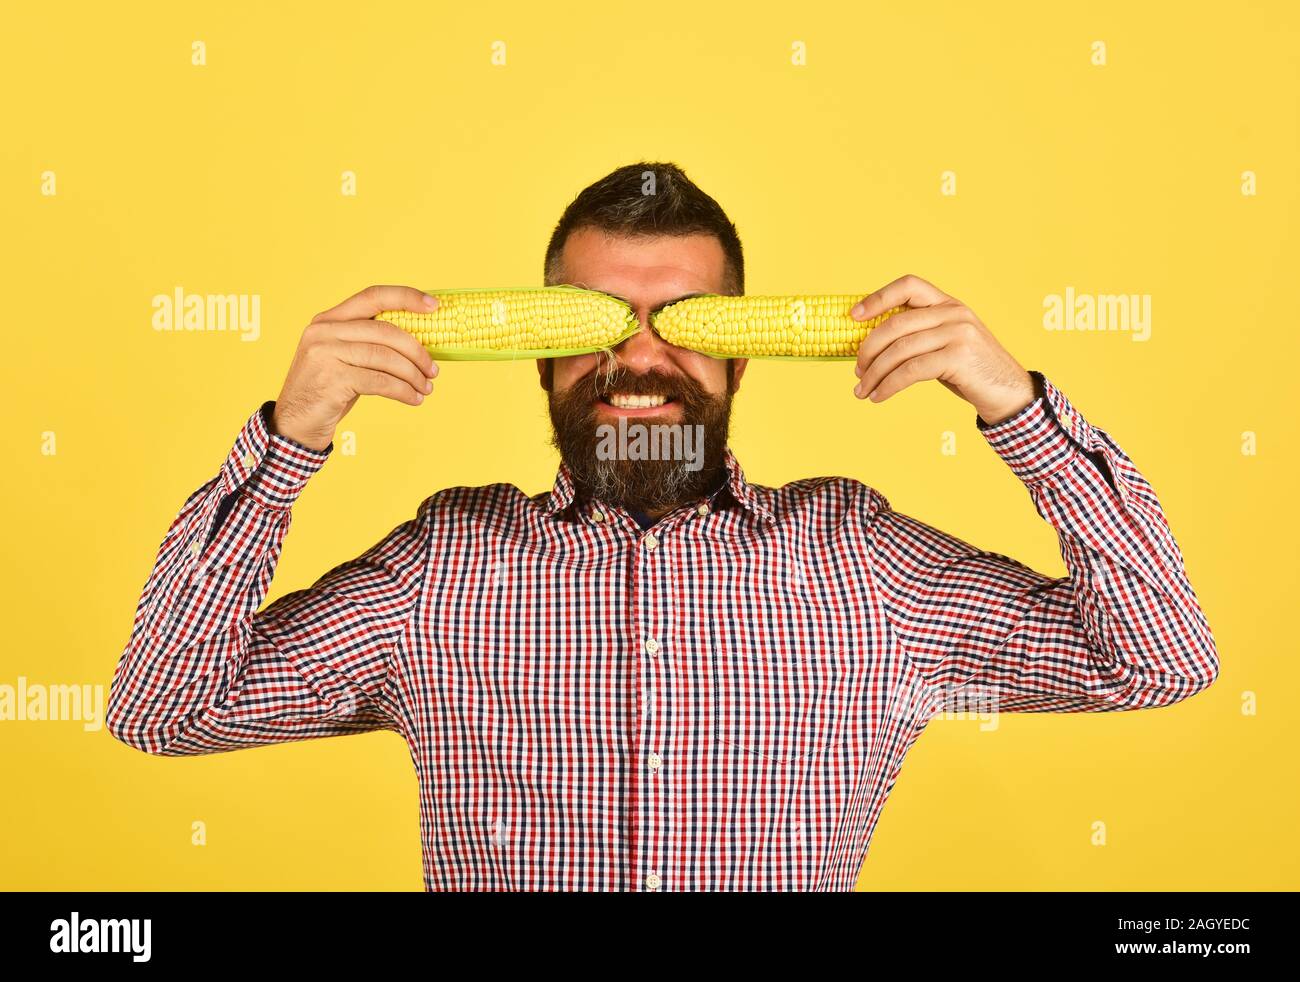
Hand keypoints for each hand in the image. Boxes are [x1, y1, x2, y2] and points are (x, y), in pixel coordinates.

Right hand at [271, 285, 439, 450]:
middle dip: (417, 351)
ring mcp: (325, 354)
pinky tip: (414, 399)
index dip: (405, 297)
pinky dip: (403, 391)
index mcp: (329, 320)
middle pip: (386, 331)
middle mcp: (324, 331)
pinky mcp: (332, 379)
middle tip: (433, 370)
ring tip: (426, 388)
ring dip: (413, 375)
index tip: (433, 305)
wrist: (294, 423)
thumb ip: (370, 344)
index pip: (372, 296)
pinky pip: (380, 381)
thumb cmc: (328, 391)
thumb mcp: (344, 358)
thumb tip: (421, 344)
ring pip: (386, 357)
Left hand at [851, 273, 1034, 424]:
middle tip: (857, 371)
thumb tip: (867, 348)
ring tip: (862, 391)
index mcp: (948, 304)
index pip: (909, 285)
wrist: (1008, 392)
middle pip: (896, 323)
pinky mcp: (958, 357)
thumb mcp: (944, 344)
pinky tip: (878, 396)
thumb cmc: (968, 371)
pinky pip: (911, 371)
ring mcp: (958, 333)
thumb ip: (917, 336)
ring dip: (874, 373)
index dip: (878, 298)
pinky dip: (889, 385)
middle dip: (868, 349)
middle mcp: (954, 313)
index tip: (853, 316)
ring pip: (900, 350)